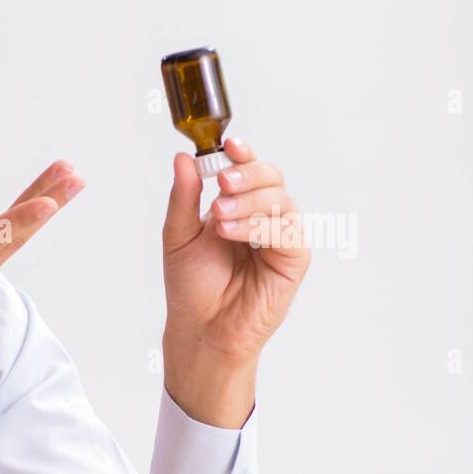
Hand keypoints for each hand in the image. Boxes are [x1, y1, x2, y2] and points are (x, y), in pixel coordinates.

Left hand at [161, 137, 310, 425]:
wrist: (199, 327)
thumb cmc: (192, 285)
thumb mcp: (178, 235)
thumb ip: (183, 197)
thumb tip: (183, 158)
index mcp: (239, 206)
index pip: (249, 169)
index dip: (243, 154)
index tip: (228, 146)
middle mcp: (264, 217)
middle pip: (272, 177)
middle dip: (247, 174)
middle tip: (222, 181)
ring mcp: (281, 237)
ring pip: (281, 200)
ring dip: (249, 201)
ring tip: (219, 216)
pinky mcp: (293, 260)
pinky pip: (286, 231)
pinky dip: (259, 226)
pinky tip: (232, 233)